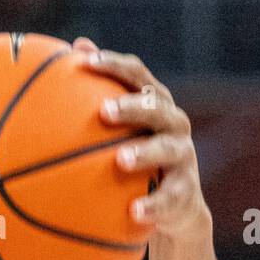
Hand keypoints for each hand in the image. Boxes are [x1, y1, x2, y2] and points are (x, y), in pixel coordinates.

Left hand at [72, 37, 210, 241]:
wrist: (178, 207)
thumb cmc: (139, 158)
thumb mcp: (122, 131)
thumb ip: (100, 96)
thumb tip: (74, 48)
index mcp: (155, 104)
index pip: (137, 76)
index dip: (114, 65)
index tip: (85, 60)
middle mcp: (173, 124)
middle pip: (155, 108)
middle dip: (132, 107)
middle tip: (104, 111)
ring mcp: (182, 157)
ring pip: (167, 149)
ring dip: (144, 152)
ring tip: (121, 160)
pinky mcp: (185, 191)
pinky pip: (168, 197)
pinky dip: (152, 204)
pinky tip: (133, 211)